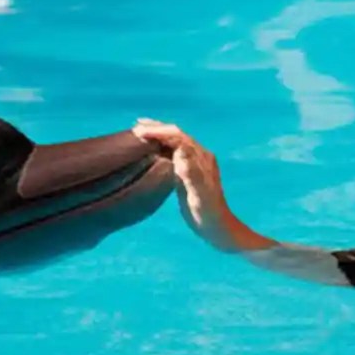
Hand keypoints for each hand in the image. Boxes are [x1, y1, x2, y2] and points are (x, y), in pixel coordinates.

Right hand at [131, 118, 241, 249]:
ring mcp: (194, 164)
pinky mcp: (189, 173)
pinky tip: (151, 151)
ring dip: (158, 136)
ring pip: (175, 143)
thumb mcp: (199, 195)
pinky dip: (161, 148)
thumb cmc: (208, 213)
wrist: (218, 227)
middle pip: (176, 136)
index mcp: (201, 158)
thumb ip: (191, 173)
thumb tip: (180, 151)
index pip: (178, 138)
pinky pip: (174, 154)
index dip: (159, 132)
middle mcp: (199, 157)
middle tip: (136, 126)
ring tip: (140, 133)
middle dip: (157, 129)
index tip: (139, 133)